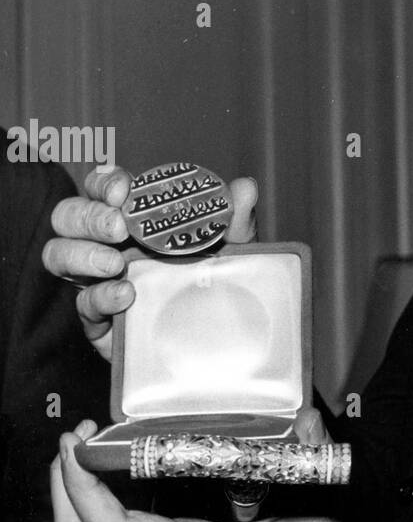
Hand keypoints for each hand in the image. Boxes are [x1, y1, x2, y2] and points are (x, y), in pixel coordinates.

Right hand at [41, 166, 258, 361]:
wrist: (217, 338)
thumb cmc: (214, 281)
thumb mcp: (231, 248)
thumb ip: (234, 218)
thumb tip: (245, 187)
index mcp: (133, 218)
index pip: (102, 189)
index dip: (104, 183)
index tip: (122, 191)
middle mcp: (107, 244)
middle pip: (68, 216)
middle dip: (88, 216)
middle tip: (119, 228)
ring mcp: (97, 281)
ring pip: (58, 256)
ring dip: (80, 254)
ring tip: (114, 263)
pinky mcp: (99, 320)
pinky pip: (83, 304)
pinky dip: (100, 297)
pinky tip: (124, 295)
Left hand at [51, 421, 367, 521]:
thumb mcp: (318, 511)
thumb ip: (313, 463)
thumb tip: (309, 421)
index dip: (84, 489)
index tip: (78, 445)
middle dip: (64, 486)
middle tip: (77, 438)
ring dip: (78, 493)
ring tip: (90, 446)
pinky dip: (101, 500)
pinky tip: (122, 466)